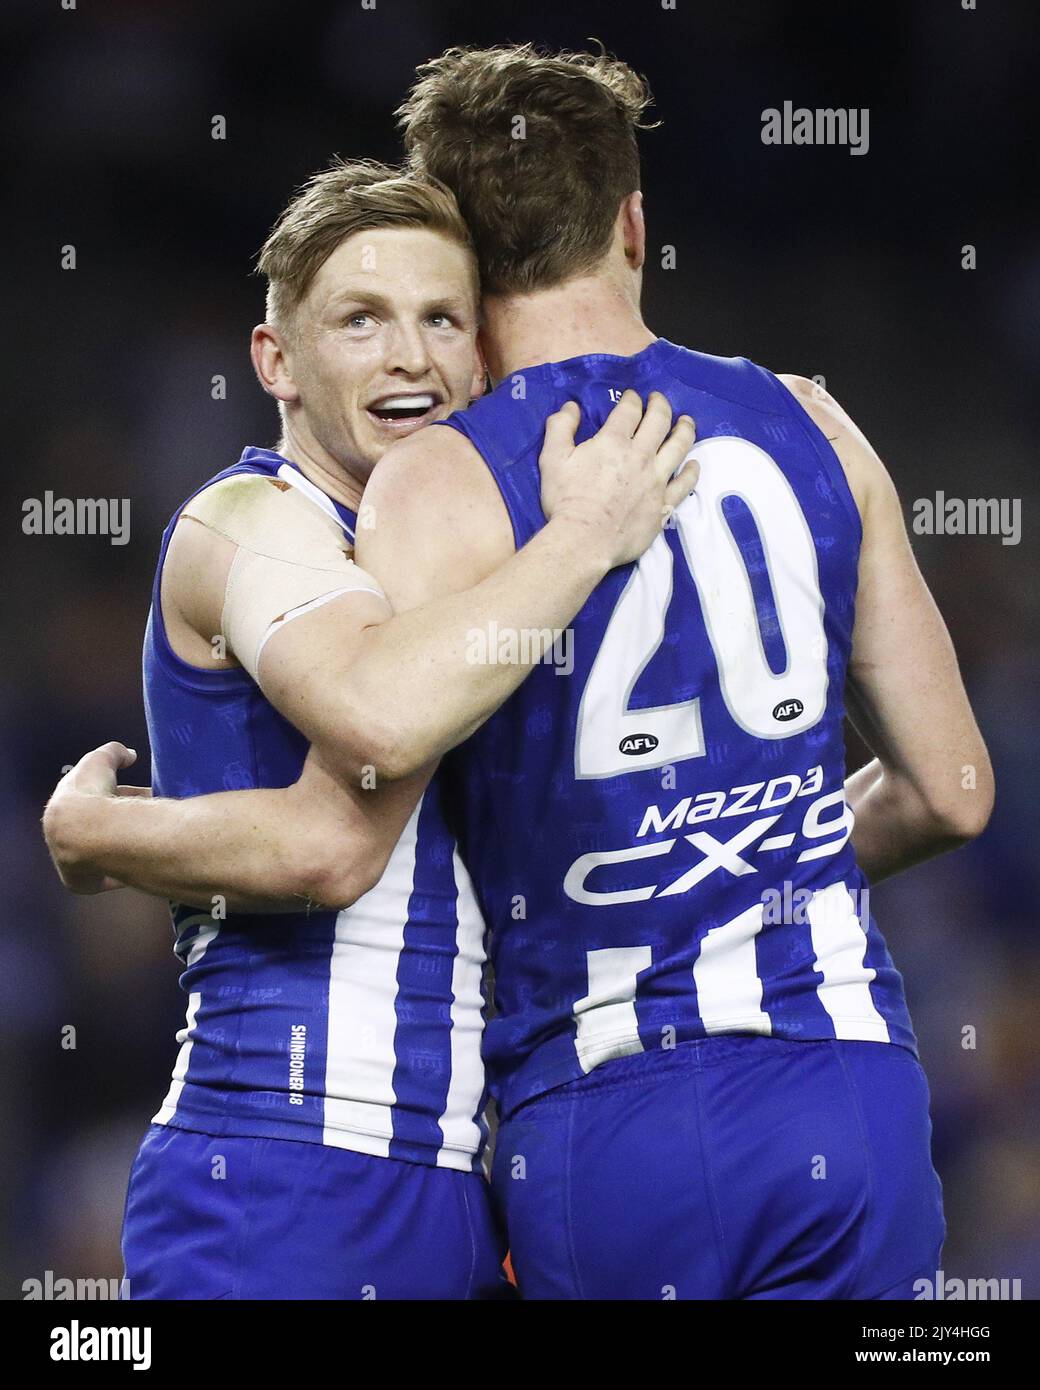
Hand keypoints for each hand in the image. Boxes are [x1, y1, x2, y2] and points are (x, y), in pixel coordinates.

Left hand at [42, 742, 148, 893]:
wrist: (86, 831)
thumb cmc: (91, 794)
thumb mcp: (102, 761)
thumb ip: (115, 753)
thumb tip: (130, 755)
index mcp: (62, 809)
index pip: (90, 802)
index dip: (116, 795)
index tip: (138, 793)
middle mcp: (62, 837)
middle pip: (97, 829)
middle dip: (121, 821)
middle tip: (149, 814)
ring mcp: (70, 863)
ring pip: (100, 853)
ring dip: (122, 847)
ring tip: (149, 839)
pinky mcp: (81, 884)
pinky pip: (103, 880)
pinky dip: (119, 874)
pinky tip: (136, 867)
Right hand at [538, 390, 698, 567]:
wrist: (583, 541)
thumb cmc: (566, 500)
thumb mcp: (552, 458)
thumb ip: (560, 428)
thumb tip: (571, 406)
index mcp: (614, 441)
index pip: (629, 410)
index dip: (631, 398)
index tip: (632, 396)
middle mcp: (641, 455)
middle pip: (659, 421)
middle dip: (660, 405)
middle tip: (659, 400)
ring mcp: (656, 480)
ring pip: (679, 447)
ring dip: (684, 429)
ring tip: (686, 422)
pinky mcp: (663, 504)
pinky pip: (684, 484)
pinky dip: (691, 471)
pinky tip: (693, 464)